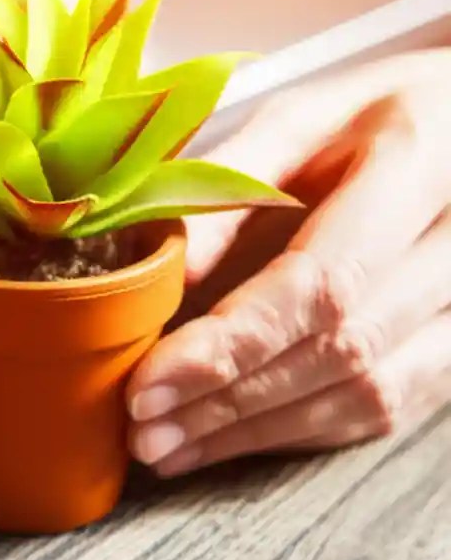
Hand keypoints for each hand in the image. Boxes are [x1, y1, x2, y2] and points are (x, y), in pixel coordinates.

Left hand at [128, 50, 450, 476]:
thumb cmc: (377, 114)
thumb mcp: (302, 116)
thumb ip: (226, 184)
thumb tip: (156, 267)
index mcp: (419, 163)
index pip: (322, 282)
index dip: (230, 344)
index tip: (150, 382)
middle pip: (339, 348)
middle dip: (227, 399)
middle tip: (141, 429)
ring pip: (365, 393)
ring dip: (255, 430)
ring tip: (168, 445)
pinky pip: (388, 407)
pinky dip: (300, 430)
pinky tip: (229, 438)